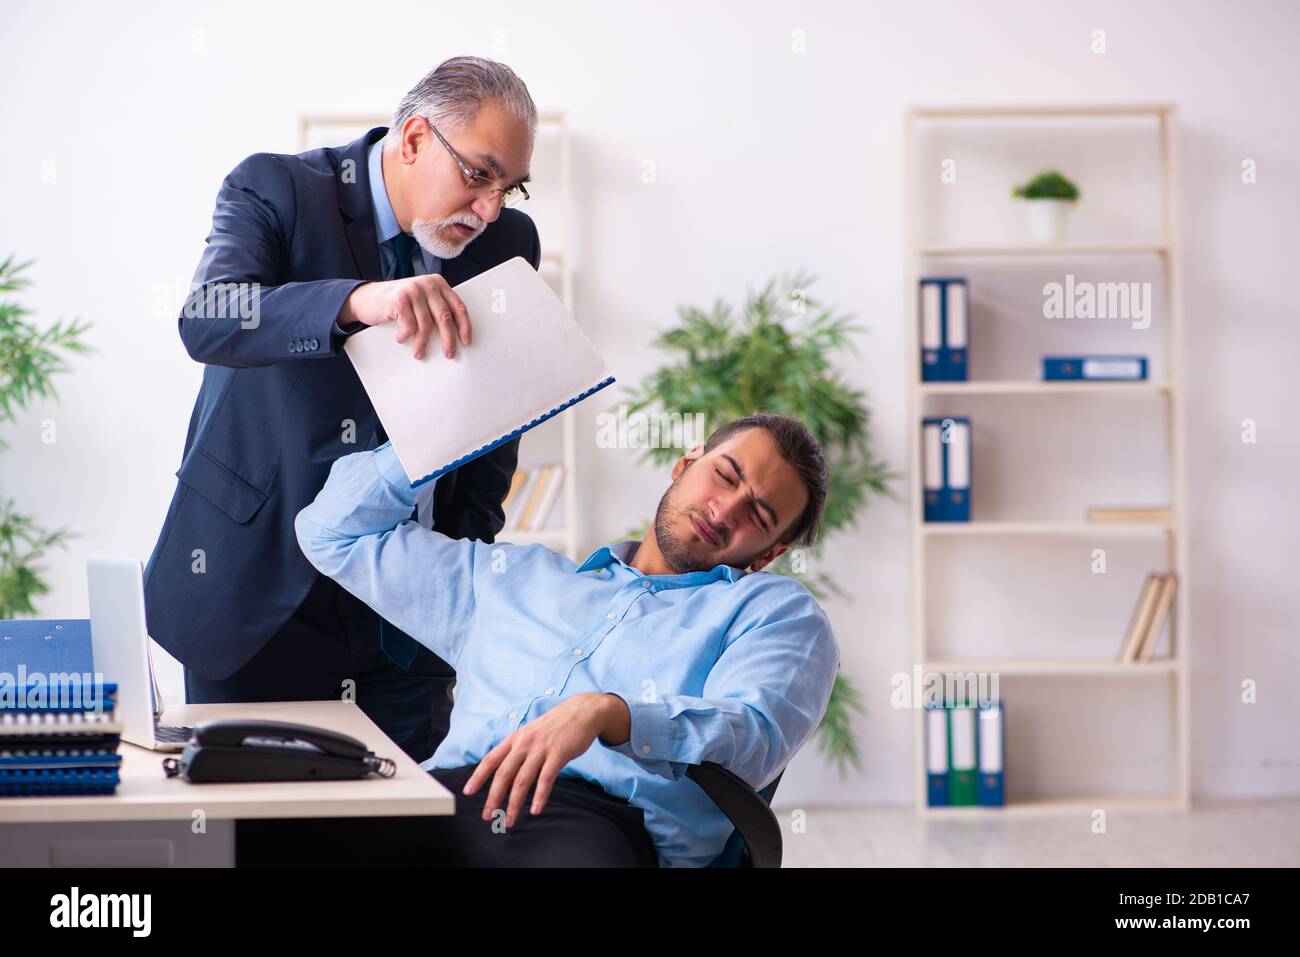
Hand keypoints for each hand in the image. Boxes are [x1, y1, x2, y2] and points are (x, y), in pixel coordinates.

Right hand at [339, 274, 470, 359]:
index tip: (466, 342)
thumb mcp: (421, 301)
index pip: (458, 307)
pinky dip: (406, 336)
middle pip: (444, 317)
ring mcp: (413, 290)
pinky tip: (401, 338)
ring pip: (426, 325)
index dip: (464, 326)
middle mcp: (427, 284)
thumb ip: (436, 308)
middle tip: (449, 354)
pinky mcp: (399, 299)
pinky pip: (410, 326)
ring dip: (422, 343)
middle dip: (448, 339)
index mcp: (437, 283)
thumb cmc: (397, 304)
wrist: (366, 298)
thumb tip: (455, 334)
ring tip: (419, 353)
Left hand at [462, 692, 626, 827]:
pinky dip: (540, 796)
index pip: (491, 759)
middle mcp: (524, 743)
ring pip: (523, 780)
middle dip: (493, 797)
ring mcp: (541, 748)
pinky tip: (536, 810)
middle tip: (487, 815)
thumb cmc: (555, 726)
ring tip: (510, 820)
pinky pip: (547, 778)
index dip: (478, 776)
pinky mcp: (558, 753)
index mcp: (515, 739)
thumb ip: (518, 750)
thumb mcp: (530, 733)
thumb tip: (505, 772)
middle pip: (504, 773)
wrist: (582, 712)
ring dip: (515, 803)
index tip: (468, 792)